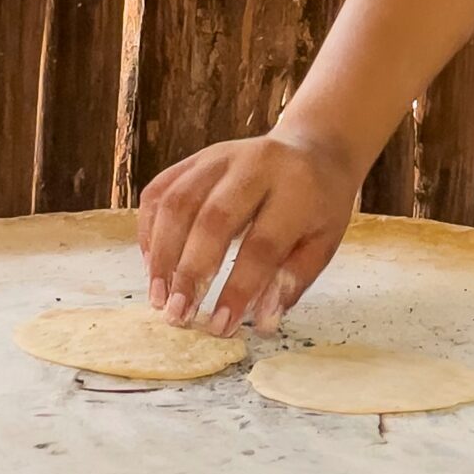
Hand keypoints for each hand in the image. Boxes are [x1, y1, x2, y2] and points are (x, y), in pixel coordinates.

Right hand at [137, 126, 361, 337]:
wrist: (314, 147)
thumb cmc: (319, 203)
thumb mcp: (324, 240)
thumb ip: (294, 279)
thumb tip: (263, 322)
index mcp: (297, 187)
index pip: (263, 244)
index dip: (239, 288)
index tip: (220, 326)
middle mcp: (255, 164)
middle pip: (214, 219)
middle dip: (191, 272)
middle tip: (178, 315)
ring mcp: (220, 156)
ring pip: (178, 203)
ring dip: (162, 254)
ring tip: (159, 297)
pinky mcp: (196, 158)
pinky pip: (160, 190)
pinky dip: (149, 229)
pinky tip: (152, 264)